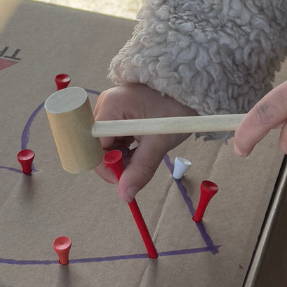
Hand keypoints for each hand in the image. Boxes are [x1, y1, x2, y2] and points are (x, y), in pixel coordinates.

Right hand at [93, 83, 196, 201]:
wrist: (192, 92)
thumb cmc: (176, 111)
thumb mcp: (158, 143)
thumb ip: (140, 169)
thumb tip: (125, 194)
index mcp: (110, 107)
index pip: (94, 145)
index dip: (106, 165)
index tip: (122, 178)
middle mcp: (106, 105)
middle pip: (99, 144)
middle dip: (115, 162)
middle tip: (136, 170)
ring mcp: (113, 108)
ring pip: (108, 143)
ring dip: (122, 156)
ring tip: (144, 156)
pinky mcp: (121, 112)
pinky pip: (116, 137)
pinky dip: (127, 148)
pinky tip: (142, 150)